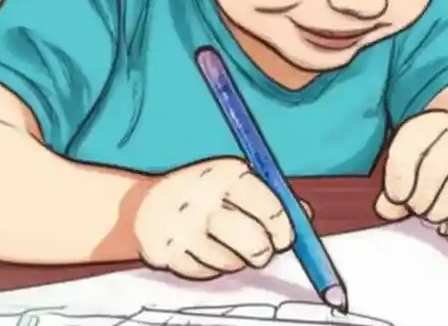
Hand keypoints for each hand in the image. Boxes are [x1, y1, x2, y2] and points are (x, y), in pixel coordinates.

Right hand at [133, 157, 310, 279]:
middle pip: (253, 242)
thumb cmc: (203, 194)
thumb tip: (305, 214)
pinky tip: (200, 249)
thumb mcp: (234, 182)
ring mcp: (181, 228)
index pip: (267, 206)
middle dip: (263, 252)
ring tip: (222, 242)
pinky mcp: (165, 254)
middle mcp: (201, 198)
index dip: (283, 228)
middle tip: (261, 252)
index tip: (286, 239)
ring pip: (231, 262)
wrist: (142, 206)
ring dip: (235, 259)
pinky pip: (207, 273)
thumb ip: (270, 196)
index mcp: (224, 174)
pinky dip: (210, 267)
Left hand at [375, 110, 447, 239]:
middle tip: (421, 209)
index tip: (398, 196)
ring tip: (438, 216)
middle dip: (420, 201)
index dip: (397, 179)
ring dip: (440, 214)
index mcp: (445, 121)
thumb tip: (387, 208)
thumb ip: (399, 181)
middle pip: (434, 172)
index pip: (412, 145)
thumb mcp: (420, 161)